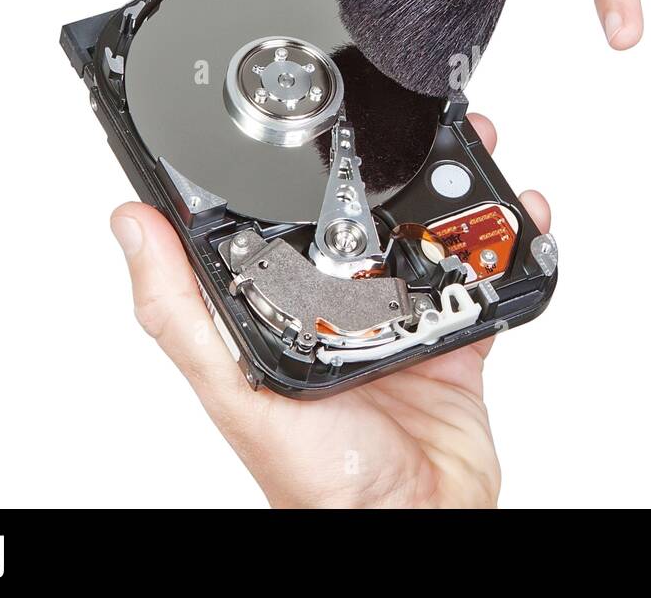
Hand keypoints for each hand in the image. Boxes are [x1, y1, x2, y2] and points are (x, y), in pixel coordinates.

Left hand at [109, 113, 548, 507]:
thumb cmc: (320, 481)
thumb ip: (183, 312)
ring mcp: (403, 326)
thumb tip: (132, 226)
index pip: (282, 226)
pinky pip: (484, 283)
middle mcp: (342, 315)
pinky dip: (505, 248)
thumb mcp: (237, 387)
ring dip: (455, 197)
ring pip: (431, 240)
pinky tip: (518, 217)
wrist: (415, 521)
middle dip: (394, 170)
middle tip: (413, 128)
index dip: (294, 173)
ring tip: (473, 154)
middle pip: (368, 221)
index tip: (306, 129)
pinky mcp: (456, 343)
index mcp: (284, 315)